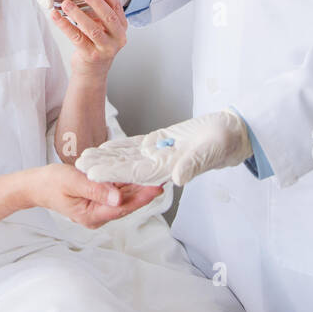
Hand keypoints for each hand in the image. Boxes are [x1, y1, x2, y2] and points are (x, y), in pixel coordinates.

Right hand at [30, 163, 162, 228]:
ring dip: (138, 187)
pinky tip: (137, 174)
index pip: (122, 208)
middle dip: (144, 191)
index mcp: (91, 215)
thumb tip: (118, 198)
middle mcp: (98, 216)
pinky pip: (116, 194)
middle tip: (161, 176)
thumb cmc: (51, 183)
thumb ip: (95, 190)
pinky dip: (127, 184)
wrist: (37, 186)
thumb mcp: (72, 182)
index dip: (141, 198)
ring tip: (153, 174)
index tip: (156, 187)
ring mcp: (99, 210)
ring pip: (124, 199)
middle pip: (127, 204)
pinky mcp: (99, 202)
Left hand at [45, 0, 127, 73]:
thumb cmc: (96, 44)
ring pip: (92, 29)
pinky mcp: (91, 56)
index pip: (116, 7)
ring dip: (78, 14)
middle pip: (108, 17)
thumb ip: (99, 12)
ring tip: (66, 3)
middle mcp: (117, 38)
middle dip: (96, 2)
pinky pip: (77, 38)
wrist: (92, 72)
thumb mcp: (103, 27)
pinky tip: (56, 16)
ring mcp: (106, 49)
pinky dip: (65, 26)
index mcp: (122, 28)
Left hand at [76, 110, 253, 186]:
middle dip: (102, 168)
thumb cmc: (225, 142)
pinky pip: (137, 145)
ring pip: (128, 156)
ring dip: (106, 157)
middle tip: (78, 167)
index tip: (93, 176)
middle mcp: (161, 164)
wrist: (234, 133)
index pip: (135, 174)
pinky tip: (106, 145)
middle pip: (126, 168)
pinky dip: (121, 146)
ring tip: (85, 156)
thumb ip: (193, 165)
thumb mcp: (210, 151)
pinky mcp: (161, 141)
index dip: (114, 175)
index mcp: (169, 168)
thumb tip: (177, 178)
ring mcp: (160, 153)